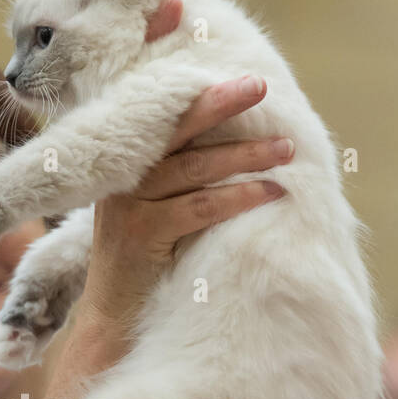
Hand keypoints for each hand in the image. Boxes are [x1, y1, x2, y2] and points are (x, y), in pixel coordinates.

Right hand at [79, 75, 292, 331]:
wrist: (112, 320)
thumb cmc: (145, 265)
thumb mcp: (155, 212)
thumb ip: (179, 178)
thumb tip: (240, 146)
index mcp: (124, 166)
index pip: (161, 118)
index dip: (197, 92)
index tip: (241, 77)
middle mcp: (121, 179)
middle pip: (175, 129)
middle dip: (220, 104)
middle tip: (262, 86)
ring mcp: (128, 206)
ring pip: (193, 167)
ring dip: (244, 154)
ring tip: (285, 148)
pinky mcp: (141, 235)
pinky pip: (198, 207)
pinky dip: (237, 197)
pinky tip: (270, 191)